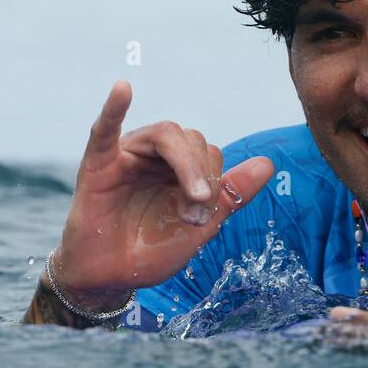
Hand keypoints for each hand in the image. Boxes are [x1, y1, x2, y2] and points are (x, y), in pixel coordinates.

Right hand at [49, 81, 273, 310]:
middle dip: (204, 173)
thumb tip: (268, 163)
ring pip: (164, 134)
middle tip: (197, 211)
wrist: (113, 277)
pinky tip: (122, 90)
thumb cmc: (153, 250)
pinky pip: (104, 130)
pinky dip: (113, 108)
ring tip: (194, 195)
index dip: (215, 181)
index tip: (204, 217)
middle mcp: (154, 155)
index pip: (209, 152)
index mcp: (179, 167)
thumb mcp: (202, 224)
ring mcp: (127, 156)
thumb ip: (232, 193)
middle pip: (190, 137)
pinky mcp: (98, 163)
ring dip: (186, 162)